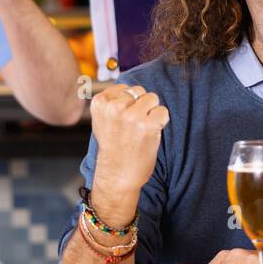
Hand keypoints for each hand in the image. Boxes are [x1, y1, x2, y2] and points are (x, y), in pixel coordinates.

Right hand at [89, 84, 169, 207]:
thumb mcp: (102, 120)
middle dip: (140, 105)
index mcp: (100, 103)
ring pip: (152, 98)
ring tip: (141, 129)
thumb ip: (112, 102)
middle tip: (133, 126)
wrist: (117, 175)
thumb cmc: (112, 148)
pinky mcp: (147, 126)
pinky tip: (150, 134)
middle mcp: (114, 107)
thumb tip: (130, 89)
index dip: (128, 103)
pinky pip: (162, 112)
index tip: (122, 119)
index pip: (124, 88)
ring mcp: (131, 116)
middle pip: (139, 91)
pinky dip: (161, 122)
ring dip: (151, 112)